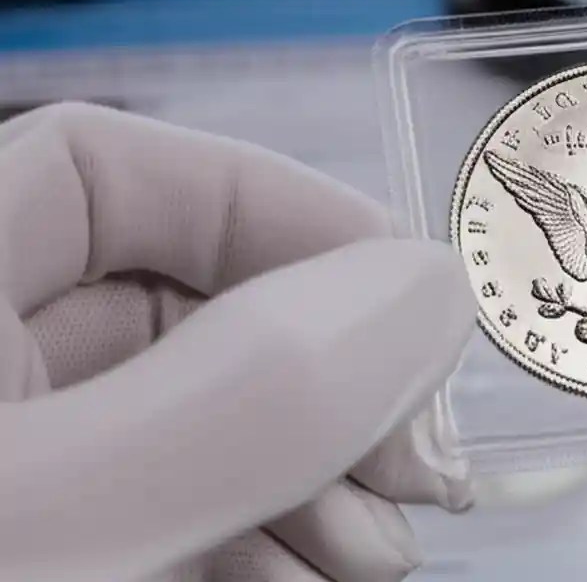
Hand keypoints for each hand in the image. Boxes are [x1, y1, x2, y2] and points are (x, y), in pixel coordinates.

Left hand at [0, 104, 475, 581]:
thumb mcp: (67, 525)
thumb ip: (246, 396)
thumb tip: (426, 288)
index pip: (106, 167)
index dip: (277, 202)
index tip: (409, 297)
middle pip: (186, 312)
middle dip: (329, 386)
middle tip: (413, 467)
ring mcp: (22, 479)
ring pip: (205, 426)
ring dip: (325, 480)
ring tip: (372, 553)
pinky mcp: (66, 554)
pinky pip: (186, 514)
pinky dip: (274, 541)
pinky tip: (316, 578)